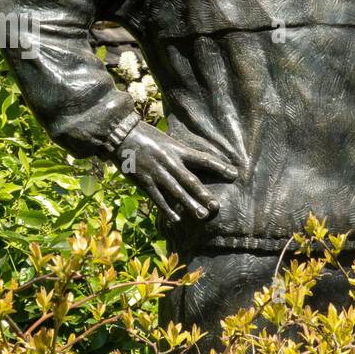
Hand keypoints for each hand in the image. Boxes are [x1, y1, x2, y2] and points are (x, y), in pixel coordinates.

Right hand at [113, 122, 238, 224]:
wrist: (120, 134)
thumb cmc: (146, 137)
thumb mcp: (167, 140)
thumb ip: (180, 153)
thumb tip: (197, 163)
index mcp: (177, 149)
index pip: (203, 159)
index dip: (219, 166)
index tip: (234, 174)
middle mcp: (169, 161)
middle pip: (190, 180)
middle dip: (203, 194)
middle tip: (215, 206)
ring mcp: (157, 172)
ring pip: (176, 191)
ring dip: (189, 204)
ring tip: (201, 215)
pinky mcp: (144, 181)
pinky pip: (158, 198)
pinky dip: (166, 209)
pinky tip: (176, 218)